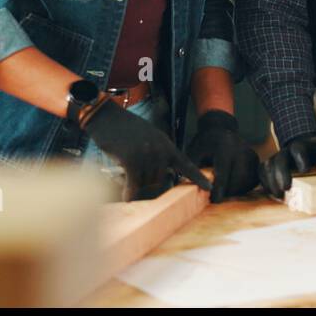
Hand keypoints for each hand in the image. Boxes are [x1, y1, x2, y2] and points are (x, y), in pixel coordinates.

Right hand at [84, 102, 210, 200]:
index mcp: (166, 145)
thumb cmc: (123, 130)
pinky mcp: (132, 159)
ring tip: (122, 175)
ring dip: (134, 186)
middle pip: (160, 182)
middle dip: (147, 187)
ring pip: (145, 184)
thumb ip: (156, 156)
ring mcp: (147, 154)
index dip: (197, 178)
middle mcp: (160, 150)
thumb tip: (156, 181)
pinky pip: (134, 184)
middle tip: (131, 181)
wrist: (106, 117)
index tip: (209, 189)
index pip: (185, 164)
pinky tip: (125, 197)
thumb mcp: (148, 138)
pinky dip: (129, 193)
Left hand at [186, 111, 259, 202]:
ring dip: (236, 190)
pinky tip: (233, 186)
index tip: (214, 200)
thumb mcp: (194, 153)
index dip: (219, 189)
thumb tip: (195, 191)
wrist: (220, 128)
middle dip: (228, 191)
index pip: (223, 173)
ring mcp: (250, 153)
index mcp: (224, 147)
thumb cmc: (203, 143)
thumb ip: (195, 171)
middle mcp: (240, 149)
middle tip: (217, 196)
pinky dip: (243, 186)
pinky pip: (252, 179)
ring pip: (247, 181)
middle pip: (237, 179)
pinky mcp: (256, 159)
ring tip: (224, 190)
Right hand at [258, 134, 315, 198]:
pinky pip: (262, 171)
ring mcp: (279, 157)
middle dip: (281, 173)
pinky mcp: (272, 166)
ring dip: (271, 180)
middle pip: (280, 158)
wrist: (310, 149)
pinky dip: (265, 182)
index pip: (298, 147)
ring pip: (268, 165)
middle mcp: (288, 150)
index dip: (300, 158)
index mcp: (305, 145)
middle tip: (286, 188)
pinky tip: (273, 194)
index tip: (304, 170)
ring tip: (279, 195)